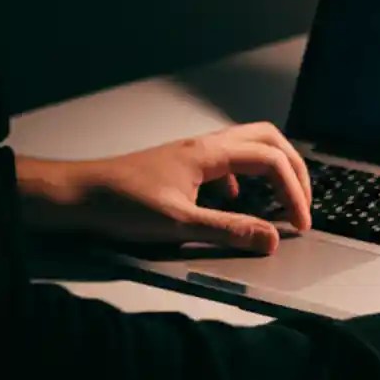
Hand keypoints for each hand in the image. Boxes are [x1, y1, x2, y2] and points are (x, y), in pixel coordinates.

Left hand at [16, 122, 311, 253]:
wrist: (78, 195)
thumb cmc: (120, 203)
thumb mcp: (179, 224)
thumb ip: (229, 231)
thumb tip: (271, 239)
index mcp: (210, 153)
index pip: (271, 161)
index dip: (295, 192)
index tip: (299, 224)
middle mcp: (206, 145)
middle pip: (270, 139)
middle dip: (294, 169)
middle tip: (302, 202)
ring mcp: (195, 152)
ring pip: (251, 145)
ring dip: (273, 169)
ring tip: (281, 199)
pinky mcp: (185, 165)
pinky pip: (230, 160)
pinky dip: (247, 177)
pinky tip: (237, 202)